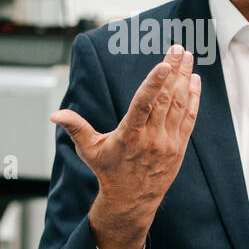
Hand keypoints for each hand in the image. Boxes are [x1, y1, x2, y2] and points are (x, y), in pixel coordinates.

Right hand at [50, 43, 200, 248]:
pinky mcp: (179, 147)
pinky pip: (189, 118)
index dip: (154, 83)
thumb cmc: (108, 171)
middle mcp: (151, 138)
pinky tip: (195, 81)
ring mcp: (168, 142)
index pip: (144, 104)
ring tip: (188, 57)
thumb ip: (75, 127)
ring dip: (185, 79)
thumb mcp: (89, 150)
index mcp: (129, 135)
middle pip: (165, 98)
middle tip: (178, 48)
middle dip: (173, 71)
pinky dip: (193, 98)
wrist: (132, 201)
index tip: (164, 64)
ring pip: (179, 105)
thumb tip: (54, 115)